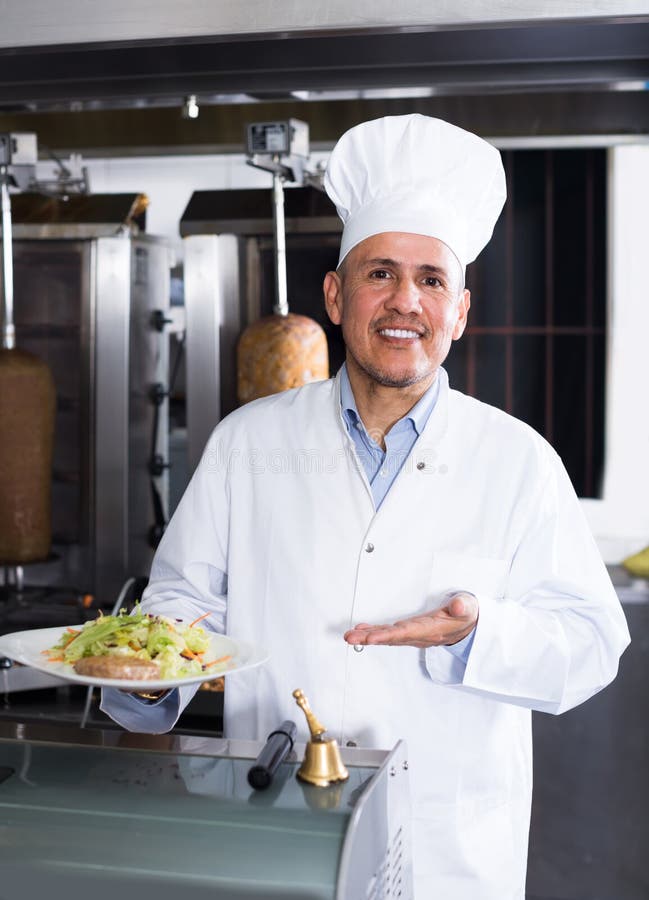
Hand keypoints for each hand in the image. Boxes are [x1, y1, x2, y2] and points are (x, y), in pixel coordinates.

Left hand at [343, 592, 477, 648]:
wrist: (469, 625)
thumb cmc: (466, 615)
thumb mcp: (469, 608)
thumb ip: (463, 606)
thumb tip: (457, 605)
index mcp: (432, 630)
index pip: (407, 633)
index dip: (389, 636)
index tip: (372, 638)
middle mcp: (419, 635)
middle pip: (391, 638)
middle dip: (370, 638)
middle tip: (351, 638)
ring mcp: (413, 635)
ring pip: (387, 637)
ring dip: (367, 636)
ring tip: (349, 636)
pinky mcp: (409, 631)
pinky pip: (389, 633)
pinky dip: (374, 632)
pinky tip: (361, 630)